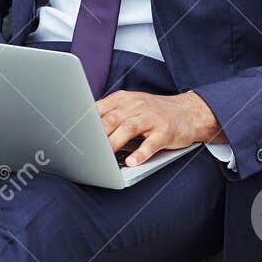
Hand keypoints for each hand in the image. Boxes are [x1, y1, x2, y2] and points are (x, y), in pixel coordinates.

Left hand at [96, 89, 226, 166]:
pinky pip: (151, 143)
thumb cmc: (154, 112)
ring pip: (129, 128)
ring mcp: (152, 118)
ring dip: (114, 142)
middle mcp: (137, 105)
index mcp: (124, 99)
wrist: (190, 112)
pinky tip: (131, 162)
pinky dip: (141, 153)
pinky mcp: (165, 132)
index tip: (72, 135)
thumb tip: (83, 131)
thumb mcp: (131, 106)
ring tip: (104, 158)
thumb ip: (109, 115)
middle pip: (112, 118)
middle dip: (97, 134)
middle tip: (84, 149)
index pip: (99, 109)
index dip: (85, 123)